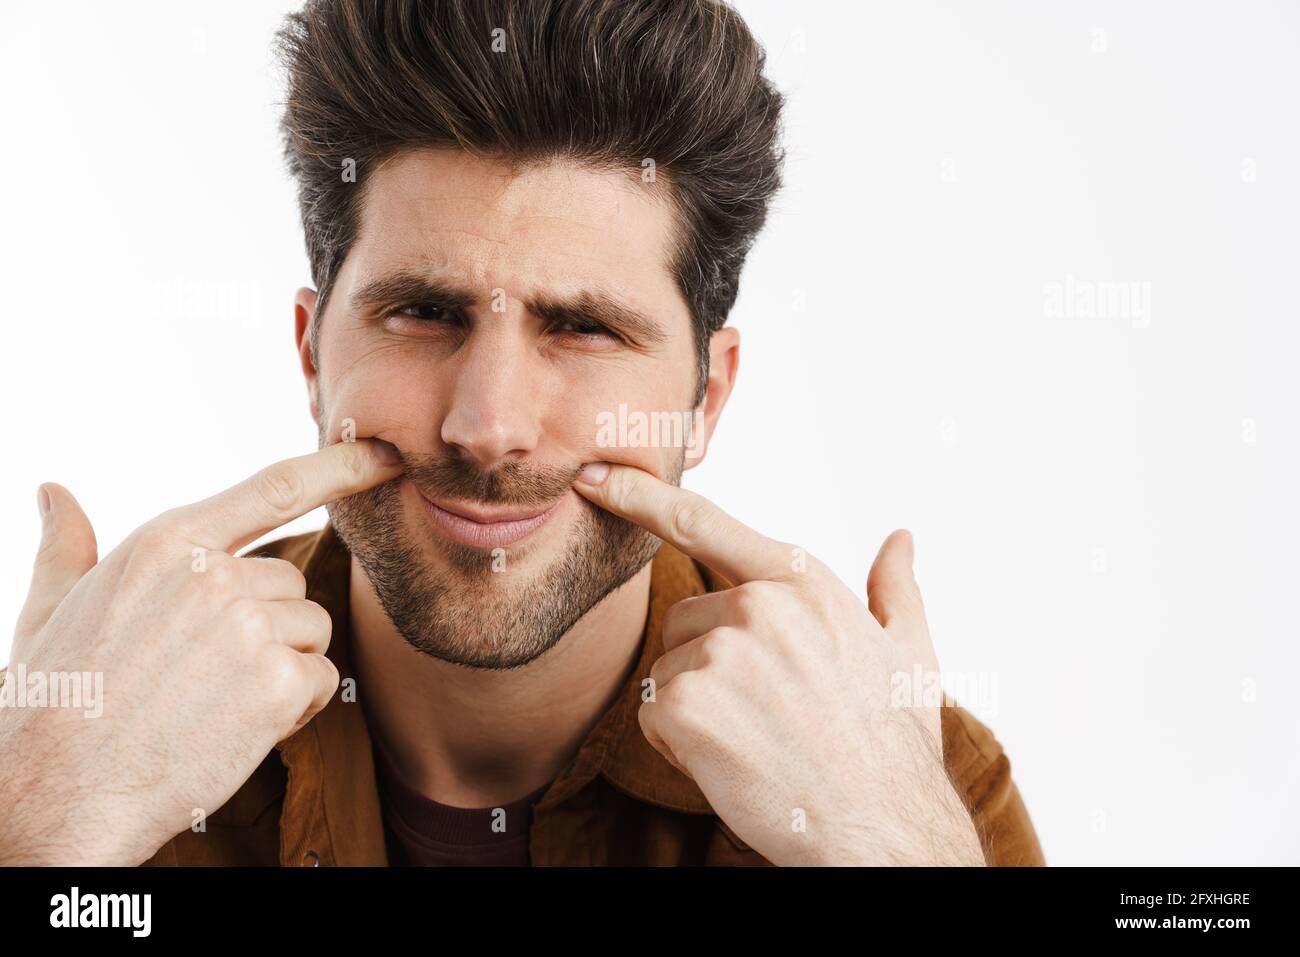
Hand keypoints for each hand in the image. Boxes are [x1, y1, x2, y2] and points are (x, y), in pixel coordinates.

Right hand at [0, 439, 400, 864]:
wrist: (56, 796)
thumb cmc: (53, 705)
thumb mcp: (49, 610)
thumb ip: (68, 547)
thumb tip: (52, 491)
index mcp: (167, 544)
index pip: (276, 488)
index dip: (341, 466)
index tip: (388, 451)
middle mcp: (214, 575)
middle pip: (293, 585)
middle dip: (268, 628)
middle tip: (204, 676)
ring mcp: (249, 627)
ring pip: (313, 632)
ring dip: (283, 668)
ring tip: (216, 702)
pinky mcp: (276, 683)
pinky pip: (323, 680)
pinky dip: (296, 709)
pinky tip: (240, 729)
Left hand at [574, 462, 984, 865]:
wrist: (882, 827)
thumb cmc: (895, 745)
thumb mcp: (911, 654)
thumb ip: (895, 589)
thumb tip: (901, 540)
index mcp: (802, 581)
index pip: (703, 522)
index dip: (640, 496)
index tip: (596, 478)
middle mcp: (759, 604)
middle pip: (685, 621)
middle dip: (708, 665)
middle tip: (767, 714)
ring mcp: (722, 651)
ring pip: (667, 671)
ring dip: (696, 708)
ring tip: (757, 739)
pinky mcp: (688, 703)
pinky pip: (653, 715)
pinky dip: (680, 745)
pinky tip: (733, 762)